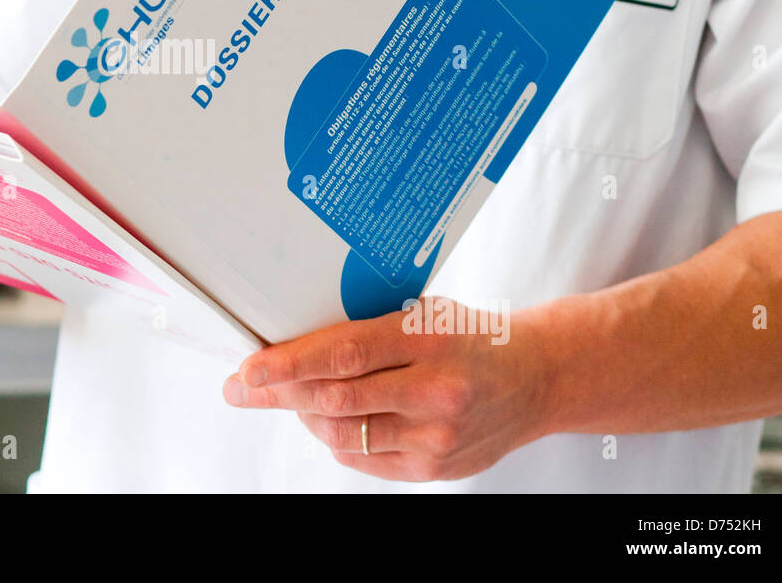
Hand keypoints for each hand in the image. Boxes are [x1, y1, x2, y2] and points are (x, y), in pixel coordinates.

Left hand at [222, 297, 550, 481]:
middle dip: (278, 393)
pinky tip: (328, 420)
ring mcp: (437, 434)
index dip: (289, 362)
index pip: (344, 352)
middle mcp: (434, 389)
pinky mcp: (436, 466)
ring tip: (286, 398)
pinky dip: (336, 439)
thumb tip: (295, 340)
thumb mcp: (425, 314)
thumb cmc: (472, 338)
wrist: (537, 377)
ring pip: (345, 433)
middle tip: (244, 386)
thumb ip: (368, 329)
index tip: (251, 366)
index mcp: (428, 338)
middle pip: (335, 398)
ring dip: (303, 416)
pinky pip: (364, 459)